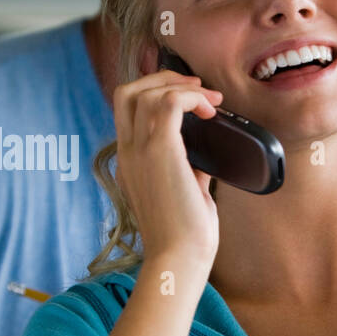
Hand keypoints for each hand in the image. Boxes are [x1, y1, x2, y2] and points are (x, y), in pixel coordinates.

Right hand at [111, 69, 223, 272]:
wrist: (180, 257)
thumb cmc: (186, 234)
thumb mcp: (186, 191)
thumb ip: (189, 169)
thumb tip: (205, 158)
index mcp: (130, 160)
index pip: (126, 108)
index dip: (155, 91)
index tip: (190, 97)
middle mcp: (128, 151)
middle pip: (128, 91)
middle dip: (164, 78)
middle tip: (198, 88)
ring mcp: (139, 150)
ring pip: (145, 91)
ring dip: (182, 86)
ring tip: (210, 99)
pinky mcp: (159, 151)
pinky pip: (169, 102)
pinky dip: (191, 97)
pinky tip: (210, 110)